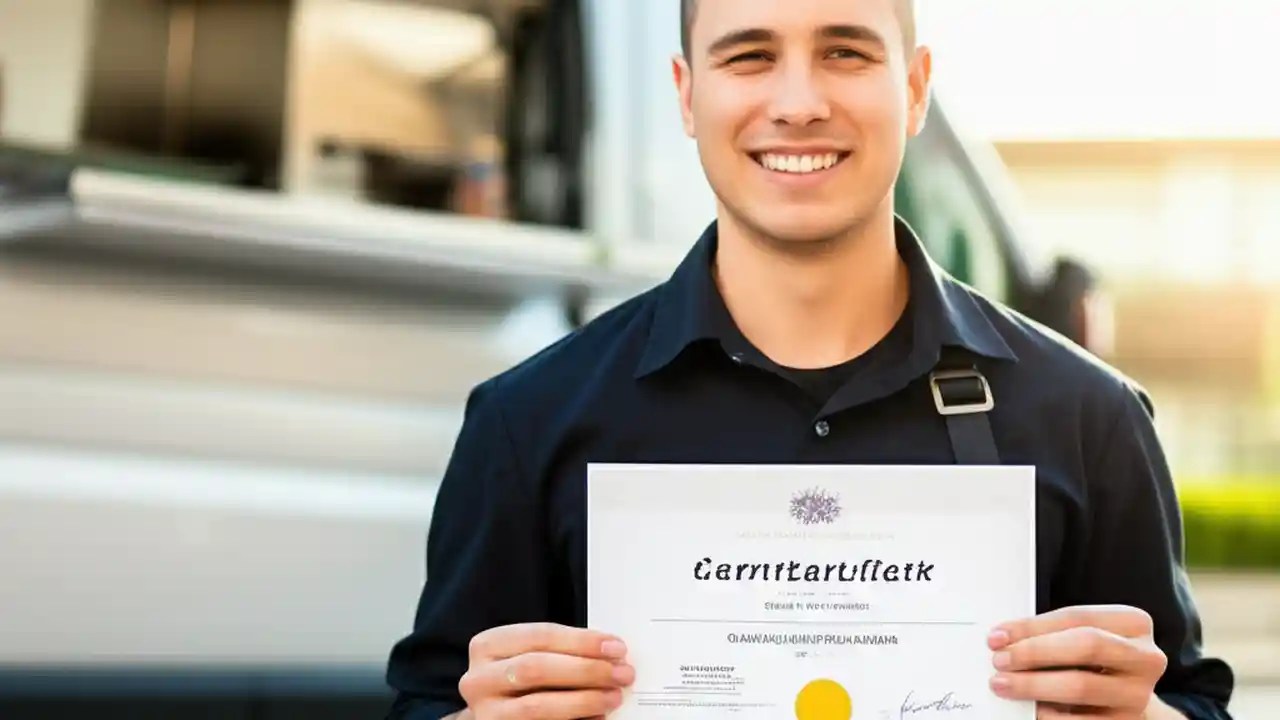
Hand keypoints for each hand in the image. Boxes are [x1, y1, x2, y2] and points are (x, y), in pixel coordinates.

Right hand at [457, 622, 633, 719]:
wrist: (497, 714)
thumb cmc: (519, 680)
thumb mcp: (530, 654)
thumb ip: (561, 650)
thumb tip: (610, 652)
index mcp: (487, 646)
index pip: (539, 636)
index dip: (581, 641)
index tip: (615, 647)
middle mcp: (479, 679)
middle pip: (537, 668)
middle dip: (585, 670)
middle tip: (620, 672)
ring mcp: (487, 712)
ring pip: (537, 705)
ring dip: (583, 700)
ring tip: (613, 696)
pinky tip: (597, 718)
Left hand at [987, 605, 1168, 718]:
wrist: (1124, 700)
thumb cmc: (1094, 661)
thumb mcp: (1080, 637)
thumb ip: (1050, 634)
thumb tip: (1003, 640)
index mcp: (1134, 623)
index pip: (1077, 617)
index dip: (1033, 626)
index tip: (998, 636)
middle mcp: (1145, 658)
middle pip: (1086, 646)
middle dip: (1036, 651)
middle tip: (1000, 660)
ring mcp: (1139, 694)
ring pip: (1082, 686)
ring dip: (1034, 685)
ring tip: (1004, 684)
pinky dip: (1049, 715)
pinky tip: (1030, 710)